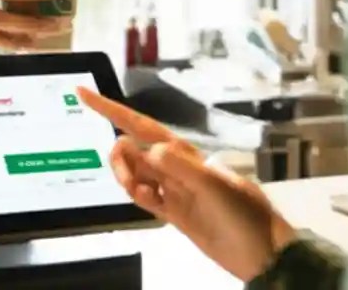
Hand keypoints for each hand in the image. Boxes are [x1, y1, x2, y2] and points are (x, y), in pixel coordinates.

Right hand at [76, 87, 296, 281]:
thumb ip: (180, 167)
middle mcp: (176, 167)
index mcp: (185, 153)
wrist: (262, 252)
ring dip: (127, 179)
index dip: (111, 109)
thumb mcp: (214, 186)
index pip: (140, 125)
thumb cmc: (245, 213)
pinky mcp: (174, 213)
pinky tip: (149, 201)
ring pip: (135, 173)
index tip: (85, 94)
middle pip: (132, 150)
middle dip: (119, 158)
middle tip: (127, 178)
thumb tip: (148, 150)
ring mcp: (174, 190)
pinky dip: (138, 197)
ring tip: (140, 192)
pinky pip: (145, 197)